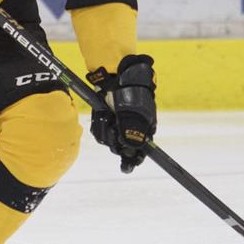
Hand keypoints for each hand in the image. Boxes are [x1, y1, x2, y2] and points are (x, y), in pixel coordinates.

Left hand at [87, 54, 155, 172]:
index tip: (127, 168)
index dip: (134, 159)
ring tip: (108, 117)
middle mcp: (132, 128)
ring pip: (110, 140)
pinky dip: (100, 125)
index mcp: (144, 128)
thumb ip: (132, 133)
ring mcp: (119, 124)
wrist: (115, 76)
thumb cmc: (128, 94)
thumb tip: (132, 150)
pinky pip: (101, 130)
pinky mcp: (107, 119)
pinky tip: (102, 115)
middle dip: (115, 142)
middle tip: (112, 129)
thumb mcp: (132, 113)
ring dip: (106, 132)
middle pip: (122, 147)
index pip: (140, 150)